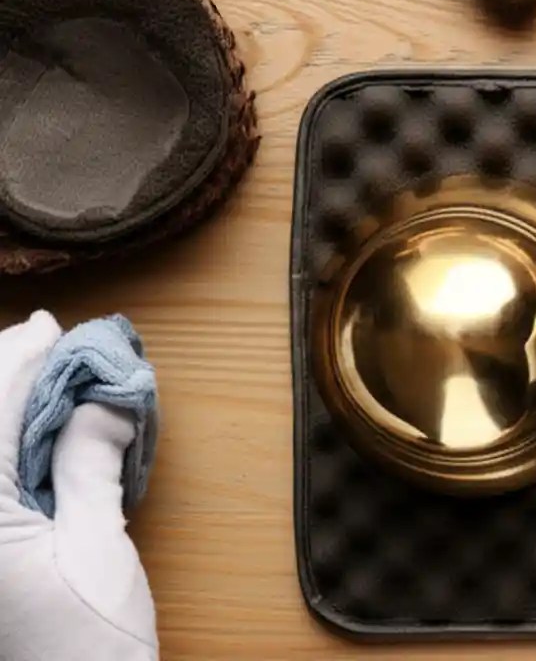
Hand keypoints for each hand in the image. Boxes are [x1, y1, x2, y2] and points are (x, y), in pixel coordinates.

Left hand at [0, 313, 156, 660]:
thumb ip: (91, 467)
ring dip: (2, 416)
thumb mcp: (97, 553)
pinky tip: (28, 440)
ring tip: (40, 384)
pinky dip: (3, 454)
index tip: (51, 328)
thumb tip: (105, 396)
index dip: (18, 361)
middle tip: (43, 345)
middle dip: (2, 379)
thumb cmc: (85, 652)